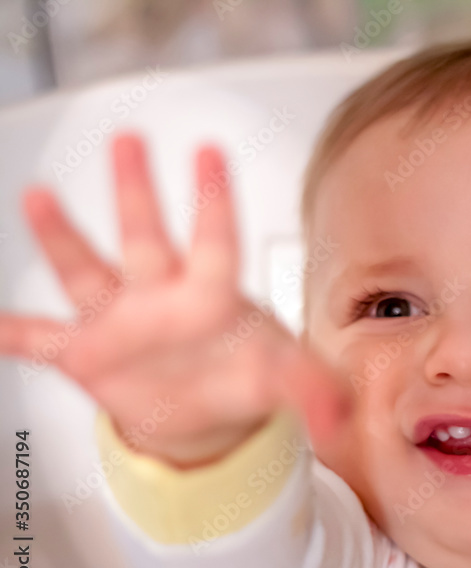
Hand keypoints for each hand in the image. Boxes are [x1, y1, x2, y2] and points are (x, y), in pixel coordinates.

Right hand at [0, 134, 346, 467]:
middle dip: (137, 191)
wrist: (205, 413)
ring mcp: (121, 320)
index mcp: (213, 294)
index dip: (213, 200)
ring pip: (87, 271)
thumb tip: (337, 423)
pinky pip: (42, 339)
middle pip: (146, 236)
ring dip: (62, 238)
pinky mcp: (88, 354)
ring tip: (39, 197)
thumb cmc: (244, 376)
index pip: (216, 240)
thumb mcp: (285, 381)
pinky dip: (14, 332)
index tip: (210, 152)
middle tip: (129, 139)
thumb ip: (314, 392)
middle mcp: (162, 296)